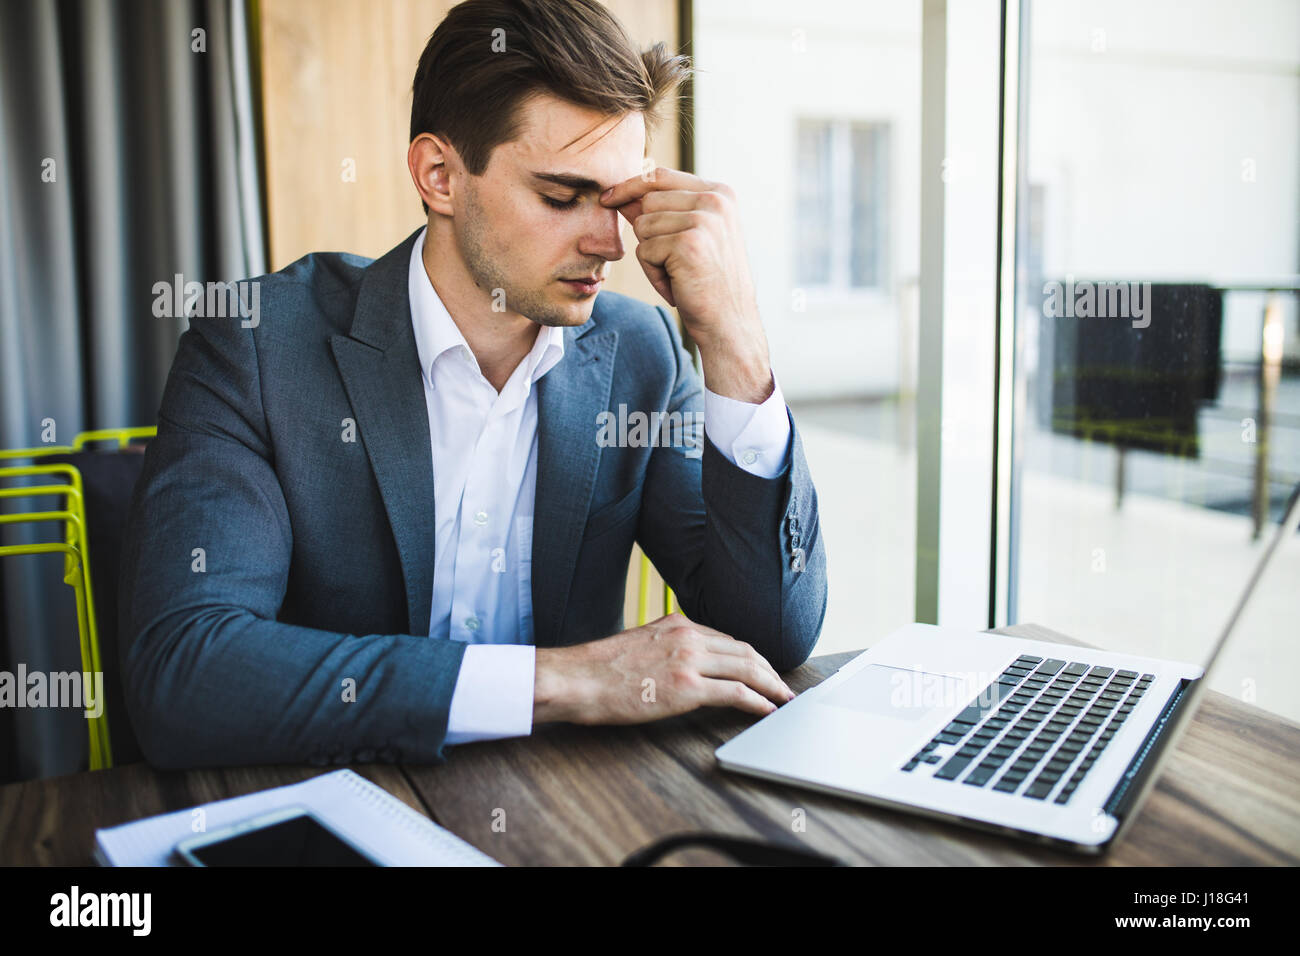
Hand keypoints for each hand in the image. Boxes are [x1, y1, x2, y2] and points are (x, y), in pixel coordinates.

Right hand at [533, 611, 795, 725]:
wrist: (576, 679)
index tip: (761, 669)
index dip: (750, 656)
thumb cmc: (598, 669)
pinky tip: (768, 709)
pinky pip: (736, 693)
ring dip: (771, 685)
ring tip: (783, 698)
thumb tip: (680, 665)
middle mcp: (687, 636)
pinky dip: (759, 701)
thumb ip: (665, 647)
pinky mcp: (686, 687)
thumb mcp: (638, 644)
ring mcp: (688, 660)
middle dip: (769, 670)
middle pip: (745, 651)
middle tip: (782, 686)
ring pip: (747, 668)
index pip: (726, 639)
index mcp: (676, 624)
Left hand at [600, 167, 772, 402]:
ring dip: (651, 256)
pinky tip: (677, 285)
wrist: (730, 323)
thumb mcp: (693, 237)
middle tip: (672, 262)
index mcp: (720, 193)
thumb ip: (664, 212)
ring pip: (644, 226)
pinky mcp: (688, 243)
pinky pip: (644, 250)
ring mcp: (704, 220)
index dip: (630, 186)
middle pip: (648, 201)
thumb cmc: (709, 282)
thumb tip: (622, 195)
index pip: (661, 175)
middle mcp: (716, 200)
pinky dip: (653, 273)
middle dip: (648, 233)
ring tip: (678, 274)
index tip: (608, 198)